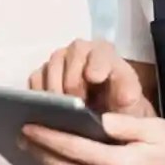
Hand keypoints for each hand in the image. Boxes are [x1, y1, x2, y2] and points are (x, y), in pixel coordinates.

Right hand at [30, 39, 149, 115]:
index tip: (94, 78)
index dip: (96, 63)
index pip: (99, 52)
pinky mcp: (42, 75)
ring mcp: (58, 61)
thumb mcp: (129, 101)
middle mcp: (80, 51)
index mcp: (104, 52)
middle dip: (73, 82)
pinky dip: (40, 95)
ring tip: (64, 111)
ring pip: (51, 67)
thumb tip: (124, 97)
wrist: (104, 113)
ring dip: (56, 90)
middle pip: (71, 56)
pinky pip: (35, 80)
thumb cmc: (117, 103)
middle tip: (78, 104)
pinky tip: (48, 110)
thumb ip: (128, 95)